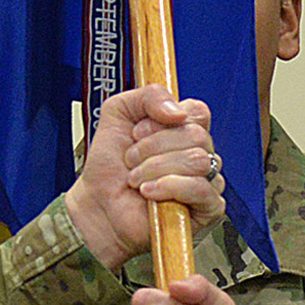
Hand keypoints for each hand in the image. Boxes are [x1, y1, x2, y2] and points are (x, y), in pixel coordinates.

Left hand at [63, 85, 226, 270]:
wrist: (97, 204)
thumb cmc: (109, 166)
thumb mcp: (118, 113)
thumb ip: (148, 95)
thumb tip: (178, 111)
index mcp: (183, 130)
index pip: (198, 111)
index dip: (165, 119)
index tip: (138, 132)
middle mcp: (198, 153)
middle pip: (196, 135)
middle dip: (153, 147)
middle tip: (131, 159)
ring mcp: (206, 181)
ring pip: (197, 160)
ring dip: (156, 168)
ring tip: (136, 179)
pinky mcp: (207, 209)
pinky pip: (201, 189)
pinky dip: (169, 187)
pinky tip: (149, 193)